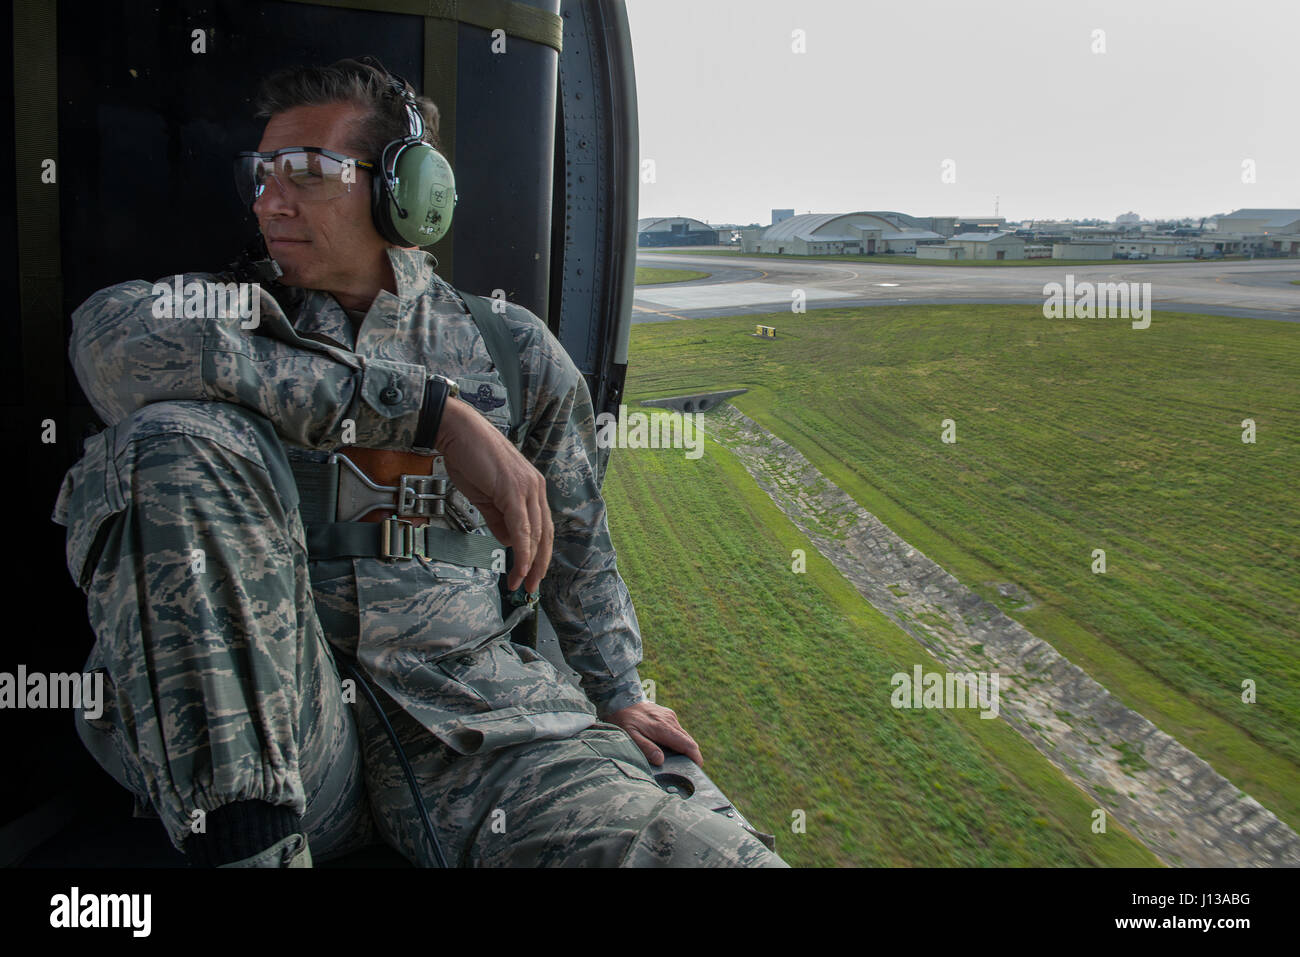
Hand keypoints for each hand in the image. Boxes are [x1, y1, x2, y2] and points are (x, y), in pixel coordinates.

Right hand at [436, 399, 552, 593]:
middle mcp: (536, 487)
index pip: (542, 527)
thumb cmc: (469, 458)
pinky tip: (519, 567)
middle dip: (539, 565)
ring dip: (529, 562)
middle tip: (530, 588)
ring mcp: (527, 487)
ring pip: (536, 533)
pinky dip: (522, 550)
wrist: (457, 432)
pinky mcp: (514, 490)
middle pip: (545, 534)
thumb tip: (509, 542)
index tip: (529, 576)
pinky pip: (522, 527)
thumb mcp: (485, 497)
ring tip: (521, 583)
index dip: (538, 555)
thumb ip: (498, 519)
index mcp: (531, 488)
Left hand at [606, 701, 702, 767]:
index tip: (698, 768)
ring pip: (684, 736)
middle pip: (689, 741)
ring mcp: (670, 717)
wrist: (621, 699)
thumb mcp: (629, 736)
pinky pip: (677, 730)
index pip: (687, 744)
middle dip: (692, 756)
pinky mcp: (668, 714)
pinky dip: (677, 740)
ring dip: (684, 748)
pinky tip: (668, 748)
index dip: (695, 757)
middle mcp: (670, 721)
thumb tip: (661, 760)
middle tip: (688, 770)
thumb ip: (645, 748)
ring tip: (678, 762)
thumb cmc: (623, 720)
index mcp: (663, 728)